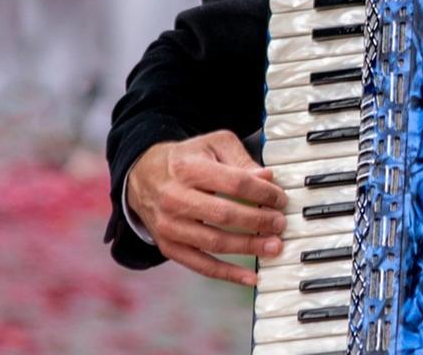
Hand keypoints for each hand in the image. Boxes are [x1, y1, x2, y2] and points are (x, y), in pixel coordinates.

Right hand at [126, 130, 286, 286]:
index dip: (263, 193)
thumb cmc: (186, 159)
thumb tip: (266, 177)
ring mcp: (170, 226)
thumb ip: (240, 159)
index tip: (280, 198)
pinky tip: (251, 277)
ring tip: (273, 247)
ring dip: (248, 247)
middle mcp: (175, 198)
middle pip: (224, 214)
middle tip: (280, 223)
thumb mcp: (213, 145)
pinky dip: (227, 274)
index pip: (234, 183)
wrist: (143, 177)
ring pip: (214, 242)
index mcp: (189, 168)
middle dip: (258, 221)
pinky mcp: (168, 247)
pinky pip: (200, 265)